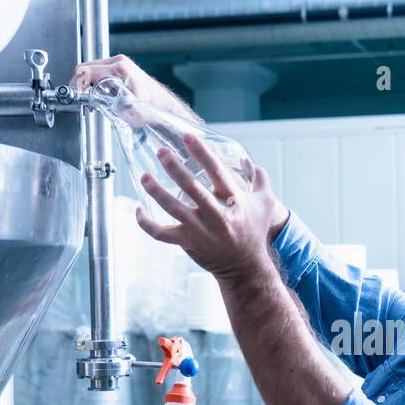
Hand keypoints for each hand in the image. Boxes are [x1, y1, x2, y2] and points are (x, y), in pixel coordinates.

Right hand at [68, 54, 202, 123]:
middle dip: (79, 83)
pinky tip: (98, 92)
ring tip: (90, 97)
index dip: (76, 84)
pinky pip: (99, 69)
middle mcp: (119, 62)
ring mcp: (119, 62)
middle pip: (86, 67)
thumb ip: (109, 104)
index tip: (74, 95)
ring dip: (86, 81)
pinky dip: (94, 79)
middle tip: (81, 99)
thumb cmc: (151, 108)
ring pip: (91, 67)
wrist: (163, 104)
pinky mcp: (120, 65)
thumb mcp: (129, 111)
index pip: (86, 71)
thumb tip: (93, 101)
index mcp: (119, 69)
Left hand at [135, 134, 290, 285]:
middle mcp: (216, 214)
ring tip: (145, 176)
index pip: (216, 171)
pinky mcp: (187, 242)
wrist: (245, 267)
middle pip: (191, 187)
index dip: (201, 152)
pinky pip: (161, 233)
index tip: (188, 136)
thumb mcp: (265, 205)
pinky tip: (138, 210)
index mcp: (234, 200)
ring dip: (156, 191)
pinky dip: (147, 223)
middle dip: (174, 167)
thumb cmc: (253, 233)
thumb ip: (261, 181)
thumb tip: (254, 164)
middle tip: (161, 152)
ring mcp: (200, 229)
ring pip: (172, 208)